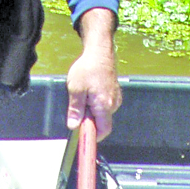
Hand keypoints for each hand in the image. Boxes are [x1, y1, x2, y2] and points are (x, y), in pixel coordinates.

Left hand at [66, 9, 120, 141]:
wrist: (100, 51)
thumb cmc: (88, 67)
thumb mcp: (75, 89)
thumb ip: (75, 109)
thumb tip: (73, 125)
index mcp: (104, 105)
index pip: (103, 131)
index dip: (93, 136)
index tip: (83, 137)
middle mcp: (113, 104)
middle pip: (101, 123)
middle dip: (89, 120)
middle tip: (78, 106)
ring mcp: (115, 99)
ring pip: (102, 114)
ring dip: (92, 111)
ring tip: (84, 95)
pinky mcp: (114, 94)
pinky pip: (105, 106)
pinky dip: (96, 104)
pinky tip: (89, 92)